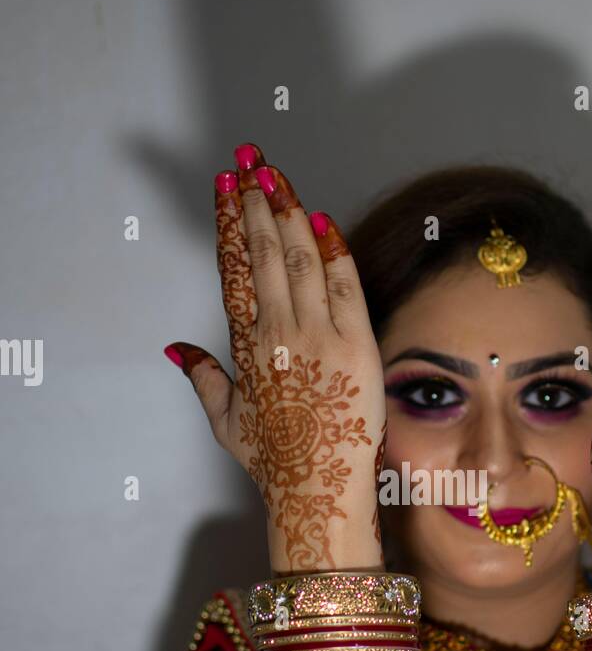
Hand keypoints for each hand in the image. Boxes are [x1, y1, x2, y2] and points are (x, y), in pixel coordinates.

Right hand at [165, 143, 386, 572]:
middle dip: (255, 201)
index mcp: (245, 345)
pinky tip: (322, 219)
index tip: (225, 188)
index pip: (233, 269)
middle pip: (263, 252)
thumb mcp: (227, 420)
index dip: (228, 224)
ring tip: (278, 176)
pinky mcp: (356, 344)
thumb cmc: (276, 462)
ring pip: (300, 258)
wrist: (317, 489)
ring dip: (289, 212)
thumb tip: (175, 348)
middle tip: (251, 161)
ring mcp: (317, 335)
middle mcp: (277, 332)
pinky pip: (344, 284)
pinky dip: (333, 249)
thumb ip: (202, 377)